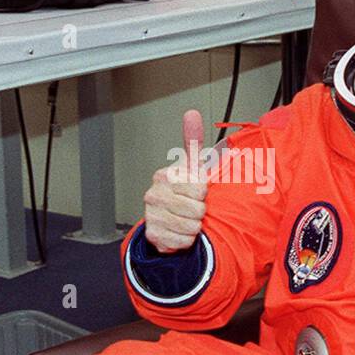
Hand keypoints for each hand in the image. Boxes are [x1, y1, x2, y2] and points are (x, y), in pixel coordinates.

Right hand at [143, 109, 208, 253]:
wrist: (167, 218)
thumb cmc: (183, 191)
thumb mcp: (191, 166)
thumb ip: (192, 141)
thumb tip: (191, 113)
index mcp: (164, 176)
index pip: (200, 189)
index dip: (203, 193)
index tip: (196, 192)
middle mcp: (153, 194)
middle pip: (196, 210)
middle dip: (199, 211)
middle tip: (191, 208)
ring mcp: (151, 215)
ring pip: (191, 227)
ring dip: (193, 226)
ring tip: (186, 219)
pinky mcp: (152, 235)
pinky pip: (182, 241)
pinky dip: (185, 240)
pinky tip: (179, 231)